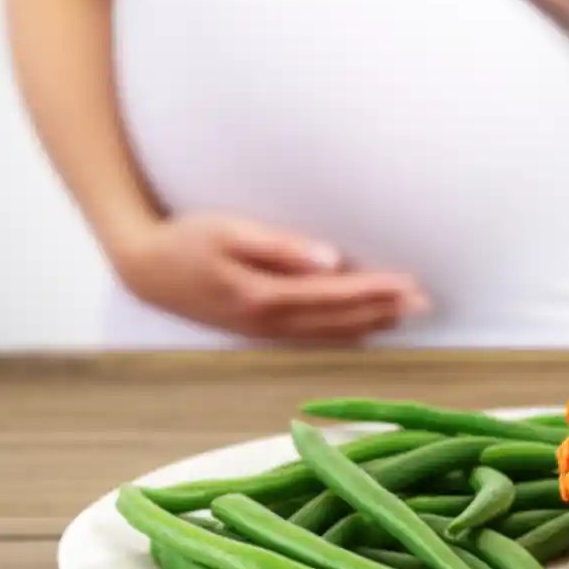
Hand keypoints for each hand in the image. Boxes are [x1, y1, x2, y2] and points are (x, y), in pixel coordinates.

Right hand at [111, 213, 427, 343]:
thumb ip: (281, 247)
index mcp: (265, 296)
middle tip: (425, 300)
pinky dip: (343, 334)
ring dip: (370, 323)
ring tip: (406, 313)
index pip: (335, 295)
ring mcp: (265, 331)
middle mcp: (270, 321)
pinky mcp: (260, 329)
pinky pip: (313, 337)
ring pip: (329, 333)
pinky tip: (364, 330)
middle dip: (383, 309)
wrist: (144, 269)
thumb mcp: (229, 231)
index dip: (375, 290)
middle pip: (340, 319)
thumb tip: (331, 260)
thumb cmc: (186, 240)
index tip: (410, 283)